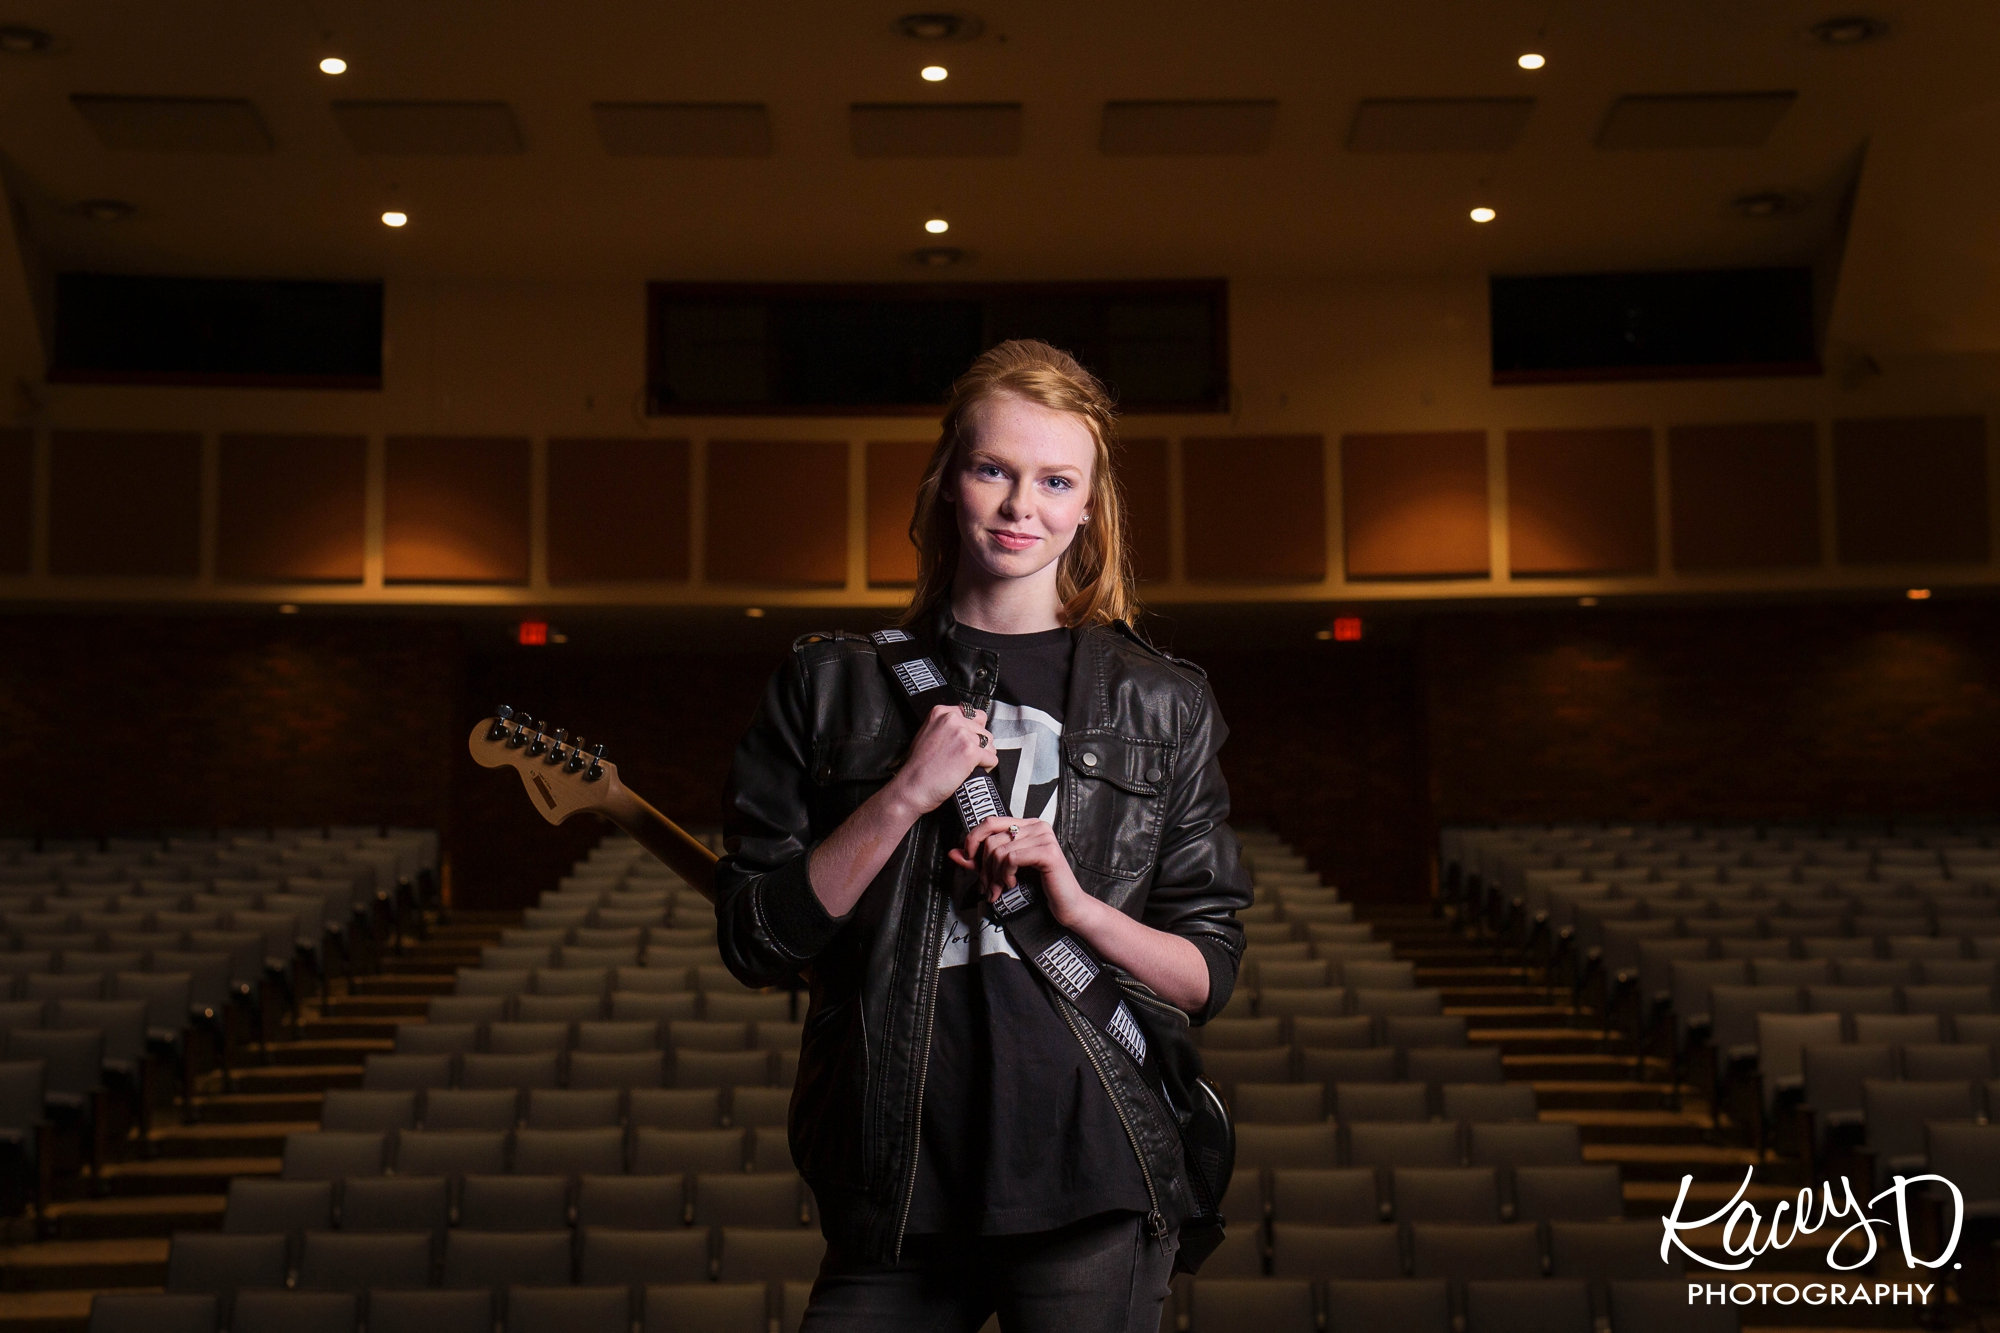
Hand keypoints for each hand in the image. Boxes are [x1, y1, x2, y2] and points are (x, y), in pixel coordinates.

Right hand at [887, 703, 998, 816]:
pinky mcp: (970, 752)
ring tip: (968, 766)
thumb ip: (947, 727)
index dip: (975, 731)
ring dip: (984, 757)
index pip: (975, 715)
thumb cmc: (918, 766)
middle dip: (980, 745)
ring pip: (990, 745)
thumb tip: (968, 728)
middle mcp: (952, 720)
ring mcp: (962, 735)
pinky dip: (986, 768)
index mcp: (941, 712)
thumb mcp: (927, 734)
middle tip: (966, 758)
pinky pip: (992, 759)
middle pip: (984, 730)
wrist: (913, 786)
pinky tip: (972, 772)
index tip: (969, 742)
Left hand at [948, 816, 1094, 928]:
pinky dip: (1006, 874)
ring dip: (994, 874)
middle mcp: (1037, 825)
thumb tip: (953, 852)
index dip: (973, 840)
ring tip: (999, 888)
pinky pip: (1011, 857)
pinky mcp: (1047, 852)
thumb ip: (978, 862)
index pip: (990, 821)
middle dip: (983, 865)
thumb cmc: (1037, 889)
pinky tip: (1012, 883)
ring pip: (999, 849)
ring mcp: (1044, 837)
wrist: (1065, 907)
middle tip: (987, 886)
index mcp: (1027, 825)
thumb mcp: (1002, 872)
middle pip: (992, 837)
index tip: (968, 860)